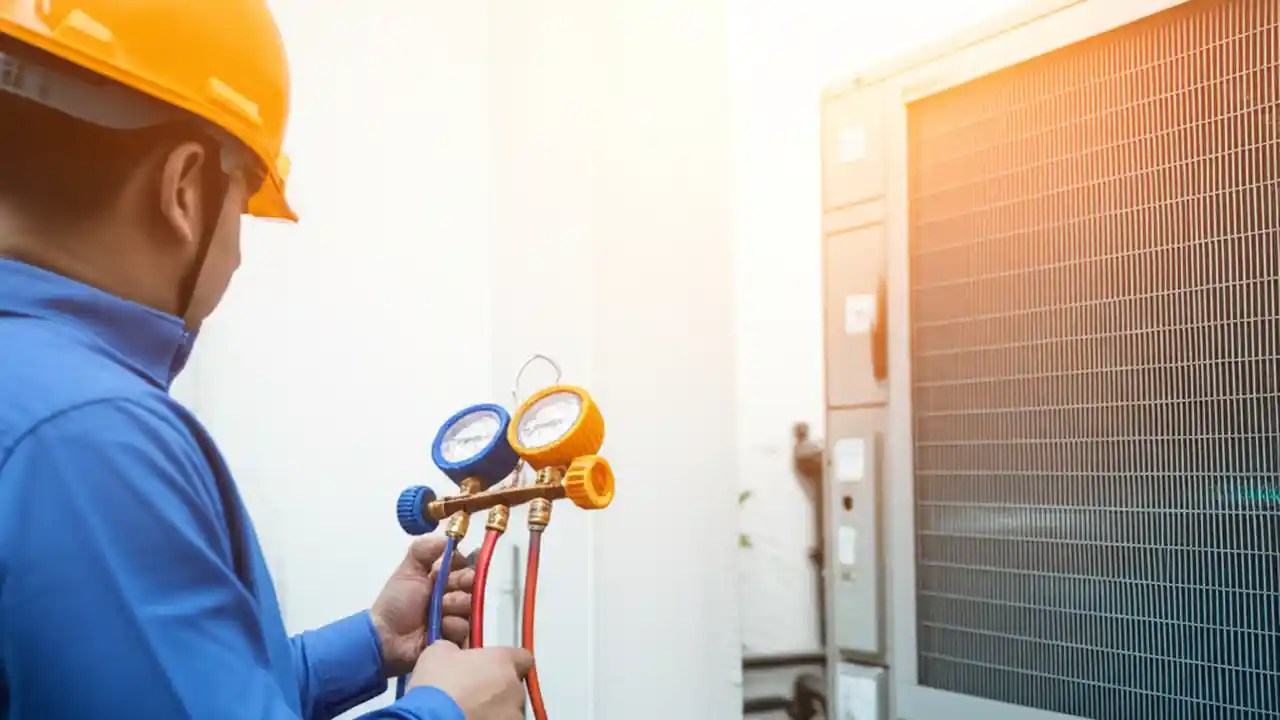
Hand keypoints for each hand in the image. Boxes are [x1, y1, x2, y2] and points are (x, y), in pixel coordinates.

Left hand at [372, 536, 475, 676]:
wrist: (386, 637)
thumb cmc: (396, 603)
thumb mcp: (407, 571)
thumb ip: (424, 550)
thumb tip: (448, 539)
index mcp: (443, 579)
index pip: (467, 567)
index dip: (465, 567)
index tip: (456, 568)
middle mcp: (452, 596)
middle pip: (473, 585)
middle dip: (461, 586)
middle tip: (444, 593)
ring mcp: (455, 617)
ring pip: (471, 606)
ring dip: (455, 607)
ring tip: (438, 613)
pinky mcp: (456, 637)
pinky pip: (467, 628)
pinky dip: (453, 626)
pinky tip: (439, 628)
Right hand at [408, 641, 532, 719]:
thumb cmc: (437, 688)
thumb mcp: (437, 653)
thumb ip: (454, 648)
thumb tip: (452, 651)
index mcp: (502, 662)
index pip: (522, 657)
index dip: (507, 661)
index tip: (492, 666)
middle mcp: (514, 688)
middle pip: (513, 685)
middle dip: (497, 688)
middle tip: (472, 692)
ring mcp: (512, 715)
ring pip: (509, 709)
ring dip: (494, 709)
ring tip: (468, 711)